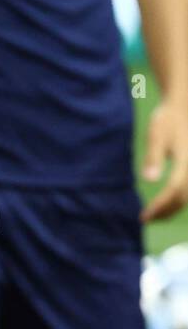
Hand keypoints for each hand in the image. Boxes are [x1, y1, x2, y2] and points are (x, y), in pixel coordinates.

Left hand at [141, 98, 187, 221]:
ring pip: (187, 197)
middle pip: (183, 199)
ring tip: (152, 215)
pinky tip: (162, 204)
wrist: (181, 109)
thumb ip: (153, 157)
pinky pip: (187, 191)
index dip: (161, 206)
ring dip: (171, 209)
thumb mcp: (156, 135)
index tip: (145, 215)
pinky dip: (176, 200)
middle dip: (165, 211)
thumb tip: (149, 179)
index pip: (174, 191)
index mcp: (186, 163)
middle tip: (145, 219)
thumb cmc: (166, 121)